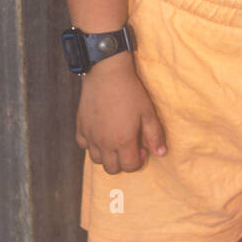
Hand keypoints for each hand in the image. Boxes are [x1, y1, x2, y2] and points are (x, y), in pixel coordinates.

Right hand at [76, 55, 167, 174]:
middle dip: (123, 162)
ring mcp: (90, 136)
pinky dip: (91, 145)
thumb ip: (155, 135)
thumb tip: (161, 153)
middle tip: (129, 146)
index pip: (129, 166)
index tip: (142, 148)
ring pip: (96, 160)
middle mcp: (104, 143)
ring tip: (115, 141)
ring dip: (107, 156)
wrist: (107, 73)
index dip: (139, 161)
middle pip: (112, 168)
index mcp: (122, 141)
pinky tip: (100, 134)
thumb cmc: (130, 92)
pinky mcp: (80, 126)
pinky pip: (84, 145)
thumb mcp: (148, 112)